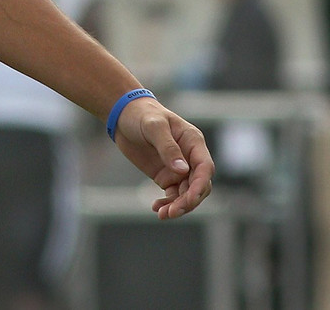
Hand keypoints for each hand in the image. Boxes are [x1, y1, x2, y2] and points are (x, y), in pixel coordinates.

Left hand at [113, 98, 214, 218]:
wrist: (124, 116)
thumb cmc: (142, 115)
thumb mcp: (154, 127)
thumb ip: (168, 147)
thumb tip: (183, 170)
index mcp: (193, 142)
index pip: (205, 168)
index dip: (200, 186)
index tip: (190, 200)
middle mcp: (190, 157)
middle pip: (199, 185)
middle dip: (188, 201)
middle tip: (171, 212)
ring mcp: (179, 168)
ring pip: (186, 194)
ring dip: (178, 206)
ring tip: (161, 214)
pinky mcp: (166, 176)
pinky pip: (173, 195)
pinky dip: (167, 203)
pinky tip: (156, 208)